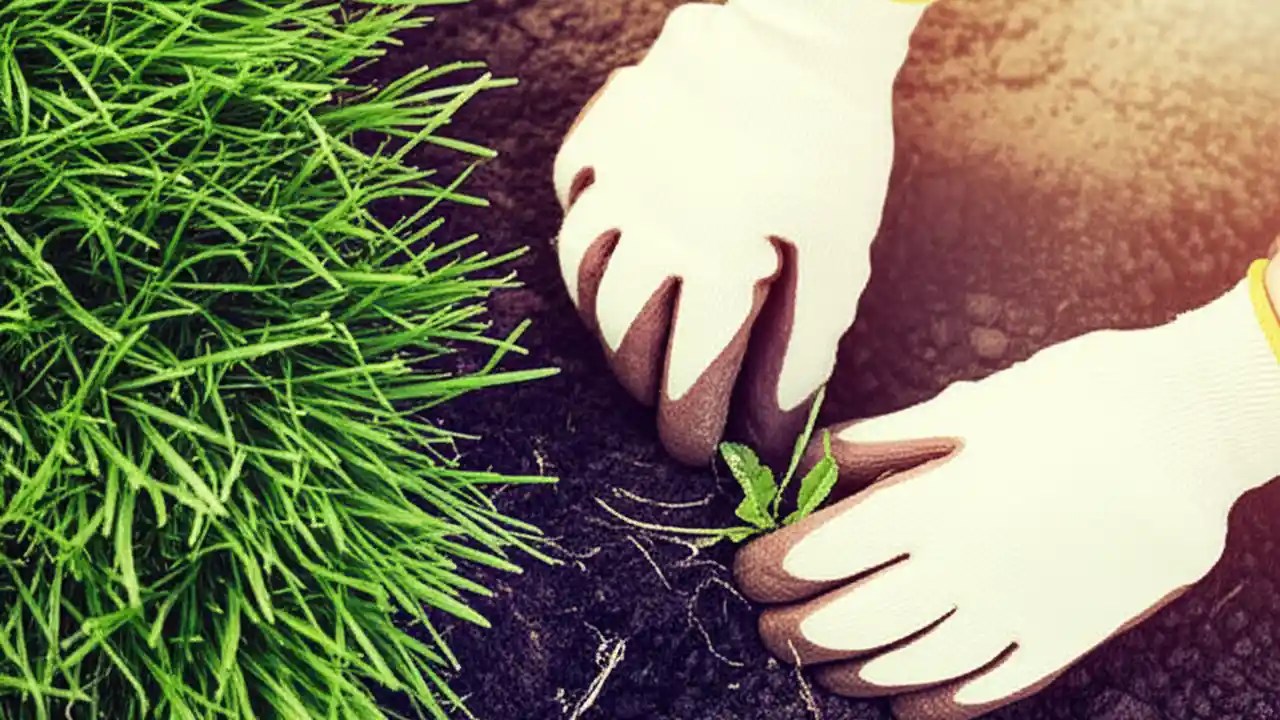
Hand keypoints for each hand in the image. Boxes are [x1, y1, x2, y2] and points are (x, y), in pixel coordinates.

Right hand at [553, 0, 925, 464]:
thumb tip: (775, 418)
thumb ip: (806, 338)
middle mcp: (650, 226)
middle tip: (663, 392)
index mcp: (716, 262)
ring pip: (580, 269)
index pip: (686, 376)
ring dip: (603, 313)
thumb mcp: (841, 248)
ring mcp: (616, 173)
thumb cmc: (834, 143)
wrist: (805, 30)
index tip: (693, 452)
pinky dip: (585, 224)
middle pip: (621, 332)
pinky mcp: (603, 127)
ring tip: (631, 329)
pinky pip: (570, 190)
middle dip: (641, 380)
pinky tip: (613, 236)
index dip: (687, 427)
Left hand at [734, 272, 1279, 718]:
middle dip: (794, 631)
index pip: (821, 554)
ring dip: (851, 673)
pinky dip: (932, 705)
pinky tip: (904, 704)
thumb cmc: (1071, 397)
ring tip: (823, 666)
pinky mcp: (1064, 638)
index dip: (772, 569)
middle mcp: (968, 567)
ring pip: (909, 668)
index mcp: (936, 502)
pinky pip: (985, 692)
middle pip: (851, 622)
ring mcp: (1019, 612)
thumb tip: (805, 469)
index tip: (748, 570)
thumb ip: (878, 444)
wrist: (1191, 426)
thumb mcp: (965, 406)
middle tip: (769, 626)